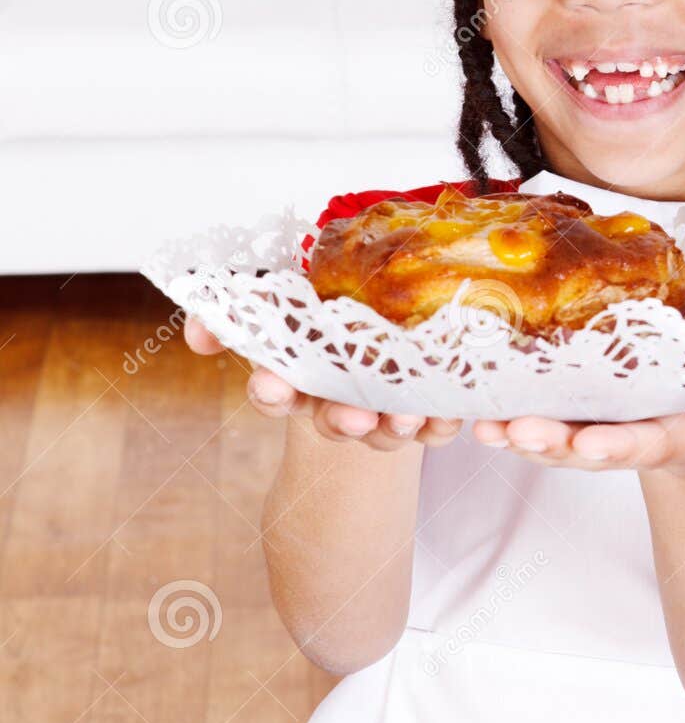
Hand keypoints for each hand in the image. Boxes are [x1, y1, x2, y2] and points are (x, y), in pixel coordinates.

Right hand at [182, 315, 462, 453]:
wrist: (393, 297)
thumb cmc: (332, 294)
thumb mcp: (287, 290)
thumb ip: (242, 307)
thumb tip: (197, 336)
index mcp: (302, 374)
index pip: (276, 392)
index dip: (272, 391)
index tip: (270, 384)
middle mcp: (340, 399)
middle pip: (334, 421)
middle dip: (341, 422)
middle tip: (355, 418)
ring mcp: (384, 409)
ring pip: (386, 432)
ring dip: (394, 428)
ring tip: (406, 414)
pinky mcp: (429, 411)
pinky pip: (436, 427)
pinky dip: (442, 424)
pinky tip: (449, 414)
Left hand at [470, 327, 684, 472]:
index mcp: (684, 432)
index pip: (652, 444)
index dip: (621, 445)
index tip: (591, 445)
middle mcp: (637, 438)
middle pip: (592, 450)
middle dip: (555, 445)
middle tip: (519, 432)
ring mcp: (606, 429)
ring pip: (561, 441)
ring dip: (523, 437)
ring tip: (488, 428)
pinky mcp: (583, 416)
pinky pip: (548, 421)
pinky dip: (514, 421)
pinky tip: (482, 415)